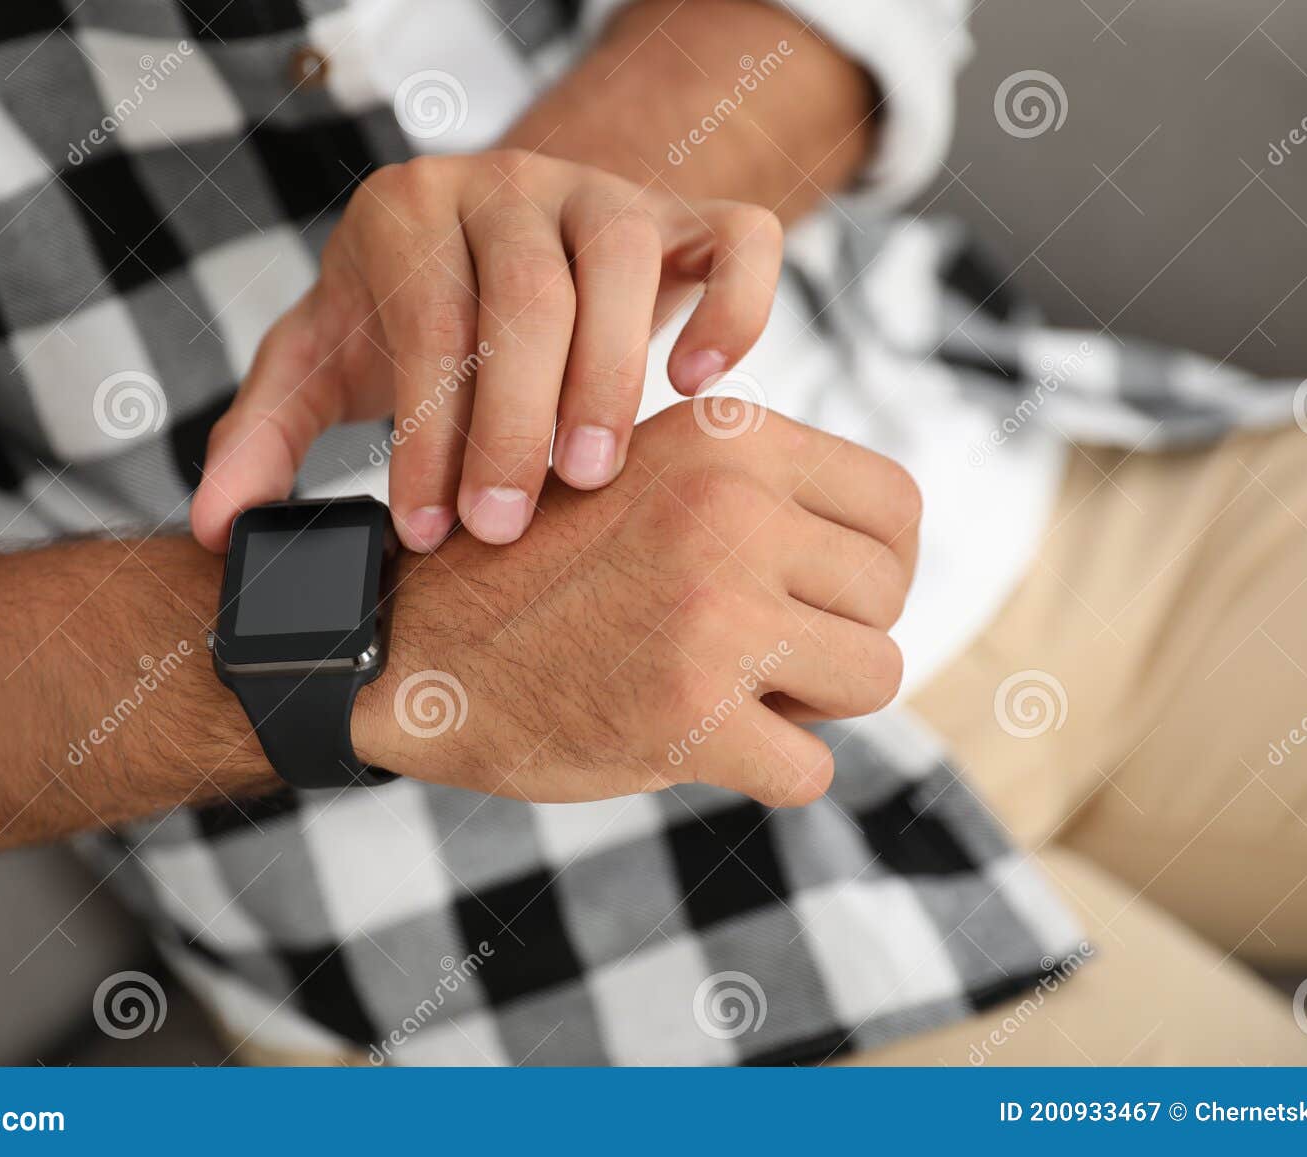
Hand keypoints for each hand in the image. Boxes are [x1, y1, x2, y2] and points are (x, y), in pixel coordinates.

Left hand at [190, 149, 783, 553]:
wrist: (498, 236)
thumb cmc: (408, 315)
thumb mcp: (323, 361)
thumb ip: (267, 435)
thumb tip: (218, 531)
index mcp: (408, 209)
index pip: (425, 322)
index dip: (425, 434)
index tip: (427, 534)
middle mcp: (509, 183)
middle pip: (523, 292)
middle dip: (513, 421)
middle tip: (506, 525)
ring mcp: (606, 189)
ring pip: (625, 255)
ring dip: (610, 372)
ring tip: (591, 476)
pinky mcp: (687, 210)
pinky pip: (741, 235)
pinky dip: (733, 307)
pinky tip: (701, 387)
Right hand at [350, 400, 920, 807]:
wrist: (408, 645)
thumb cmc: (535, 571)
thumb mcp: (646, 474)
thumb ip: (756, 490)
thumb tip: (888, 557)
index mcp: (726, 435)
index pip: (898, 506)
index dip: (877, 567)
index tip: (827, 600)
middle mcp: (732, 507)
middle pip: (888, 595)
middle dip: (839, 637)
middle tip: (760, 653)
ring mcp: (715, 611)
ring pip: (874, 676)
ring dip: (812, 704)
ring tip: (728, 691)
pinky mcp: (692, 714)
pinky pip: (812, 769)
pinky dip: (768, 775)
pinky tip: (699, 745)